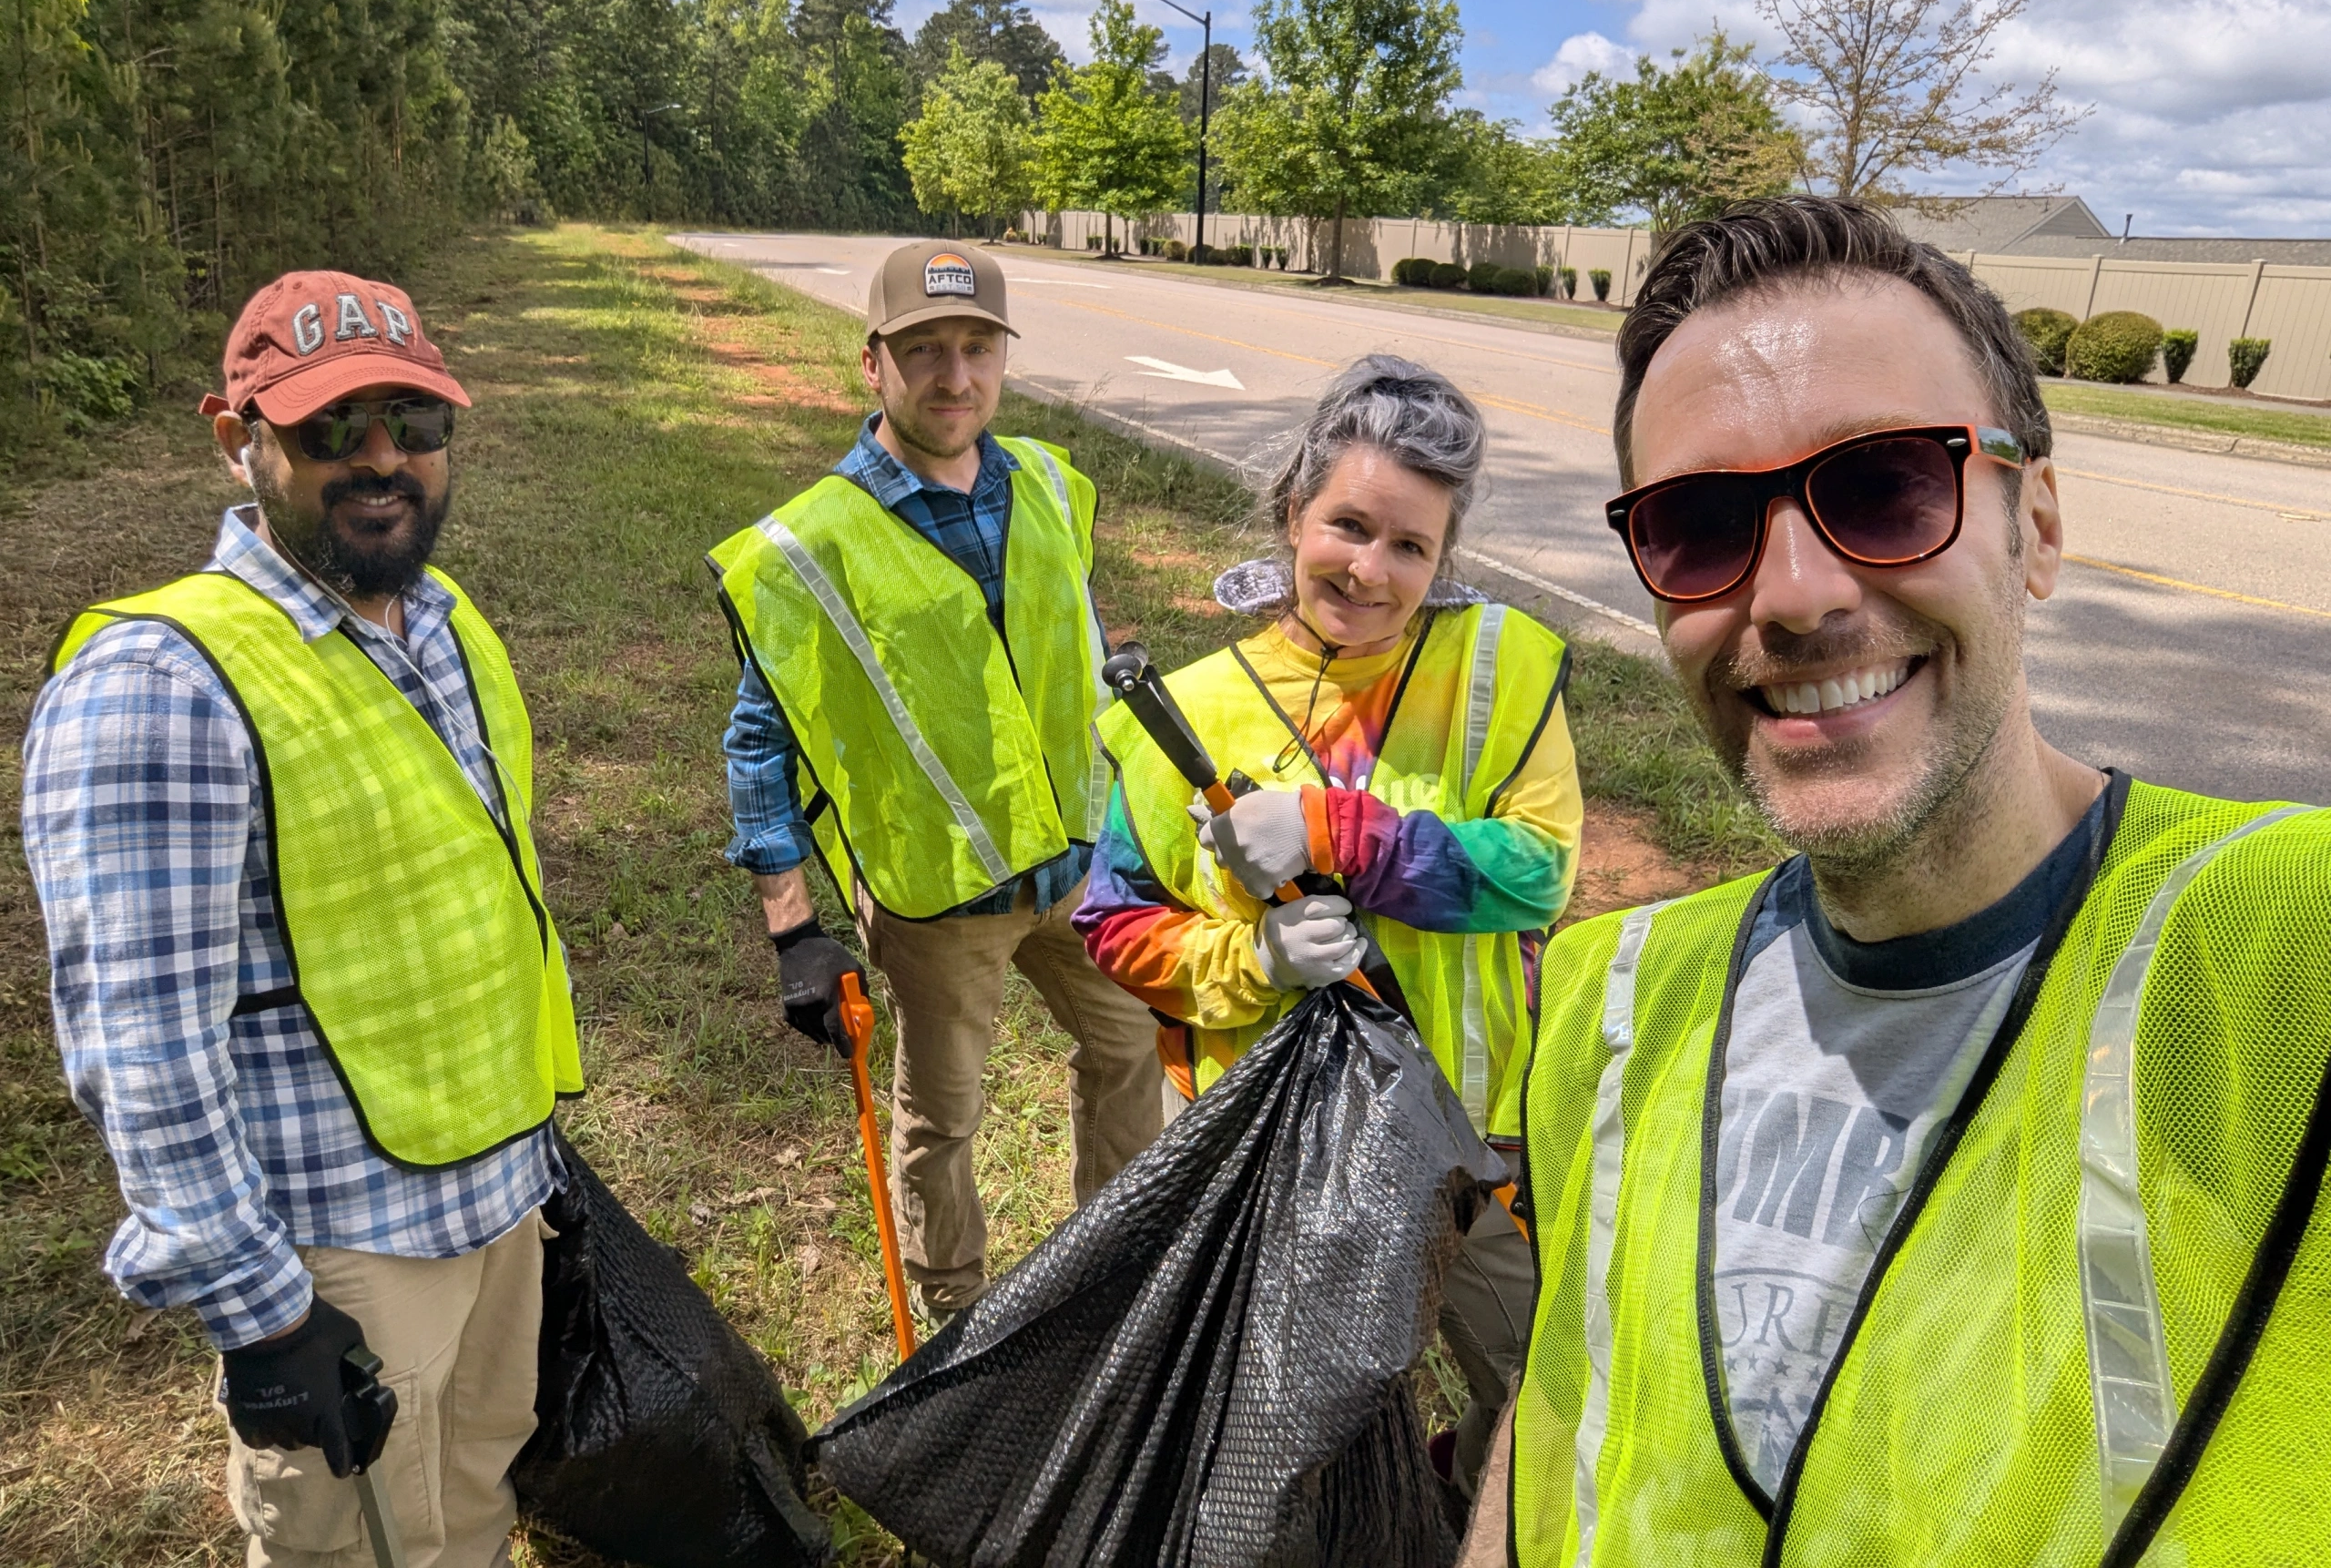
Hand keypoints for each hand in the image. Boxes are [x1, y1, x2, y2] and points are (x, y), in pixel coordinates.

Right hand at [218, 1294, 370, 1476]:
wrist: (265, 1321)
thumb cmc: (314, 1328)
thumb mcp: (350, 1339)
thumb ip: (358, 1362)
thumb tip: (365, 1371)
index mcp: (325, 1410)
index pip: (337, 1450)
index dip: (343, 1462)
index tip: (345, 1470)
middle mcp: (297, 1423)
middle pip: (311, 1441)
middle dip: (318, 1431)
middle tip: (319, 1410)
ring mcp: (267, 1421)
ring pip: (284, 1441)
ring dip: (292, 1431)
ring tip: (295, 1411)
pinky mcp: (243, 1415)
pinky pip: (257, 1437)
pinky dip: (265, 1431)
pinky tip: (270, 1417)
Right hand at [772, 920, 866, 1052]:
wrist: (799, 943)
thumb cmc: (830, 954)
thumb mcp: (853, 968)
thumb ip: (861, 991)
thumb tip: (863, 1011)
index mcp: (827, 996)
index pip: (835, 1029)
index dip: (842, 1044)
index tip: (848, 1055)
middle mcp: (810, 1004)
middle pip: (823, 1032)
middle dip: (833, 1040)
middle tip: (842, 1042)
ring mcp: (796, 1005)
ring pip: (810, 1031)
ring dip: (821, 1035)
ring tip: (829, 1034)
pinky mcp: (787, 1003)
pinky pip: (798, 1025)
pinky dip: (807, 1028)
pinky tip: (814, 1025)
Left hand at [1193, 787, 1314, 898]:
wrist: (1310, 826)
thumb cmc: (1280, 809)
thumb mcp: (1248, 802)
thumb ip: (1228, 813)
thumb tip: (1205, 812)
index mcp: (1221, 828)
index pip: (1205, 839)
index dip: (1218, 837)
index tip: (1230, 836)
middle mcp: (1227, 851)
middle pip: (1222, 858)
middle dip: (1233, 854)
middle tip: (1252, 846)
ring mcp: (1242, 870)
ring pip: (1238, 875)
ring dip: (1248, 869)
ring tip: (1268, 857)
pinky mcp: (1258, 885)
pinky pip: (1254, 888)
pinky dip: (1263, 883)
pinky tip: (1275, 870)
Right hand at [1255, 894, 1363, 990]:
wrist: (1268, 963)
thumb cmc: (1282, 931)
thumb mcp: (1286, 909)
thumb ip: (1308, 903)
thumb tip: (1340, 901)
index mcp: (1289, 916)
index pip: (1323, 906)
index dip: (1340, 904)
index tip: (1344, 906)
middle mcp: (1299, 937)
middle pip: (1336, 925)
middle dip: (1343, 922)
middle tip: (1340, 923)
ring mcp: (1311, 959)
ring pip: (1343, 943)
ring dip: (1349, 936)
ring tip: (1346, 934)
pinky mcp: (1320, 975)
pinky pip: (1347, 963)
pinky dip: (1357, 952)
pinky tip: (1359, 944)